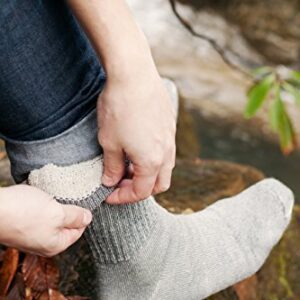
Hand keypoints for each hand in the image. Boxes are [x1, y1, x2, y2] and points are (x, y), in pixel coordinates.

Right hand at [0, 185, 91, 256]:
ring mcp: (32, 234)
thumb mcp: (57, 213)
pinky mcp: (22, 224)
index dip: (82, 215)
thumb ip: (75, 216)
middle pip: (65, 224)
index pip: (78, 230)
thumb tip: (88, 218)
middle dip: (68, 209)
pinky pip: (39, 214)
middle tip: (67, 196)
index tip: (83, 201)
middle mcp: (44, 243)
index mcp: (55, 245)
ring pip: (52, 218)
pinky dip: (42, 205)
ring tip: (52, 196)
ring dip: (54, 206)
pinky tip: (40, 197)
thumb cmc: (23, 213)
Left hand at [98, 65, 176, 203]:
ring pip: (164, 168)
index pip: (140, 192)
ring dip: (147, 173)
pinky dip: (152, 157)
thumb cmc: (119, 108)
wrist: (134, 74)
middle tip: (120, 182)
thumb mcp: (109, 142)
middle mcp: (166, 153)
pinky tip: (137, 145)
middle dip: (139, 188)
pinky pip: (165, 150)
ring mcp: (170, 138)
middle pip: (158, 184)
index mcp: (152, 162)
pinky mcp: (169, 124)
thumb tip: (111, 181)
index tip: (108, 193)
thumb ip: (112, 166)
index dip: (123, 197)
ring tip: (127, 164)